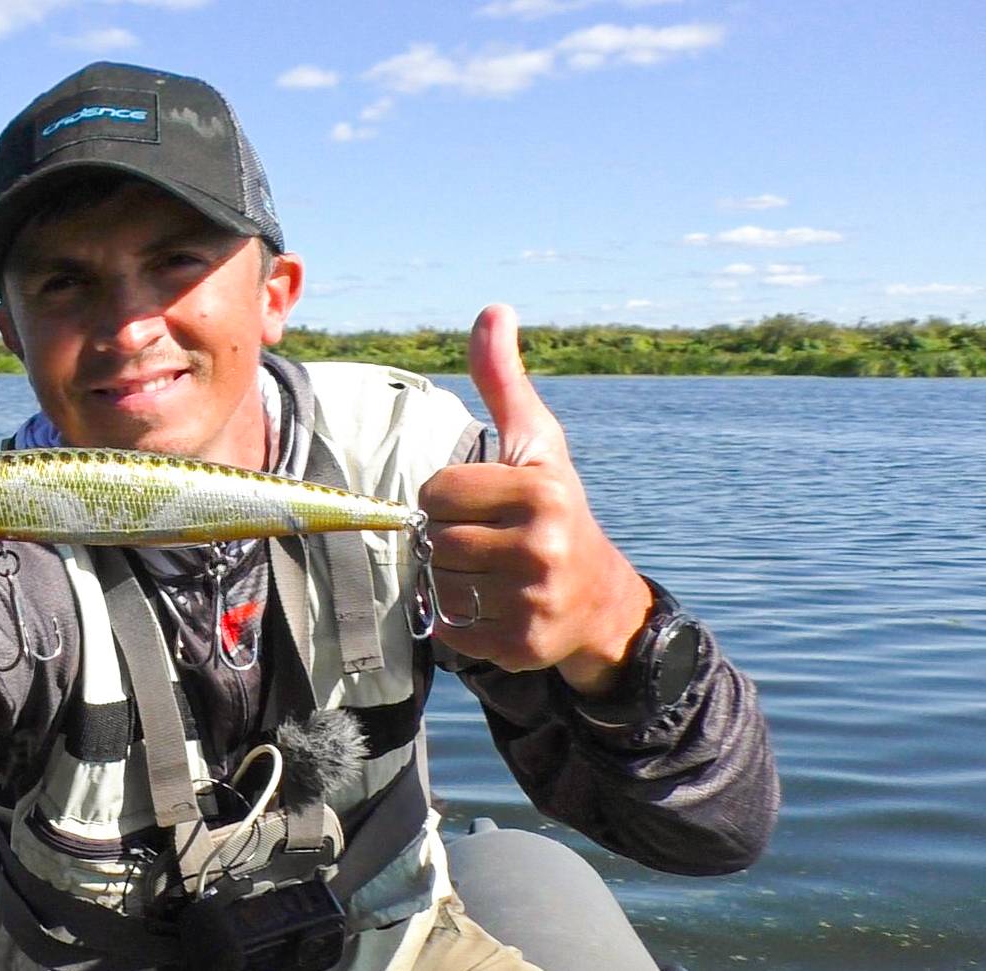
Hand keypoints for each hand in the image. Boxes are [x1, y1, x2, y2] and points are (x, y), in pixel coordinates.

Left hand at [418, 304, 651, 695]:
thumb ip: (505, 380)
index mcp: (542, 491)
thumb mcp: (536, 442)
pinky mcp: (520, 646)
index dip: (445, 499)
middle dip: (448, 539)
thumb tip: (493, 310)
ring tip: (494, 572)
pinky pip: (449, 631)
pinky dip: (460, 623)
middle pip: (434, 541)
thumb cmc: (553, 508)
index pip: (436, 494)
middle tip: (488, 541)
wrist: (599, 597)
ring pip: (439, 585)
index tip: (481, 503)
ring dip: (453, 580)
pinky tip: (497, 606)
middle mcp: (543, 546)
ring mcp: (534, 600)